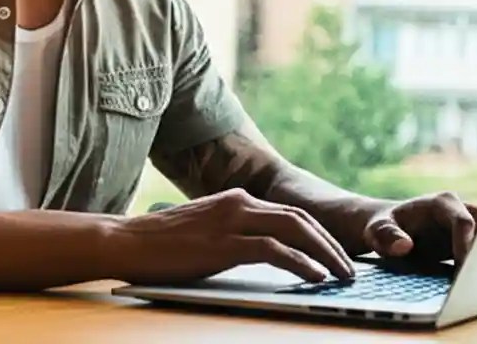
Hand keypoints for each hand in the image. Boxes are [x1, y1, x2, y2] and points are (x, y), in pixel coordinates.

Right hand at [108, 189, 355, 284]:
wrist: (125, 241)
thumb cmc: (159, 243)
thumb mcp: (205, 231)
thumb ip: (233, 234)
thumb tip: (261, 253)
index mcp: (236, 199)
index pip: (290, 212)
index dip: (319, 232)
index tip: (336, 253)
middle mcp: (240, 202)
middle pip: (301, 218)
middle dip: (331, 242)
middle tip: (350, 266)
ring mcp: (232, 221)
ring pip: (295, 230)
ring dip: (325, 253)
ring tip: (343, 274)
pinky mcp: (224, 244)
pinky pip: (275, 251)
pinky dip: (301, 263)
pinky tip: (316, 277)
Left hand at [362, 192, 476, 265]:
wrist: (388, 230)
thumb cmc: (381, 228)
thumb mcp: (376, 230)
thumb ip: (386, 236)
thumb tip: (405, 246)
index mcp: (443, 203)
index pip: (464, 222)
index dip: (467, 246)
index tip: (464, 270)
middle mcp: (462, 210)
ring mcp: (471, 226)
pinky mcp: (474, 242)